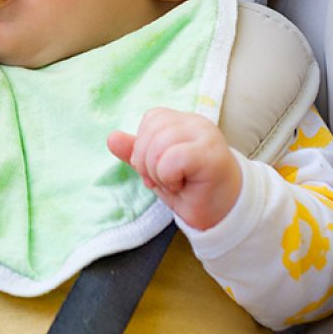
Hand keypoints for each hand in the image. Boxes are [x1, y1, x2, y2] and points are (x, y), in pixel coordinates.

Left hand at [107, 108, 241, 230]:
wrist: (221, 214)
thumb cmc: (191, 189)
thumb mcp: (156, 169)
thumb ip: (135, 152)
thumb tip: (111, 138)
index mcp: (184, 122)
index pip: (151, 119)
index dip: (145, 146)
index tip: (157, 170)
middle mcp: (197, 123)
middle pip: (152, 129)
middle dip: (146, 161)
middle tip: (164, 180)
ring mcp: (207, 136)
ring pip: (159, 143)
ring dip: (158, 172)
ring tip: (174, 183)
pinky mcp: (212, 155)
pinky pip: (172, 158)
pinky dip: (168, 177)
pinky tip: (182, 185)